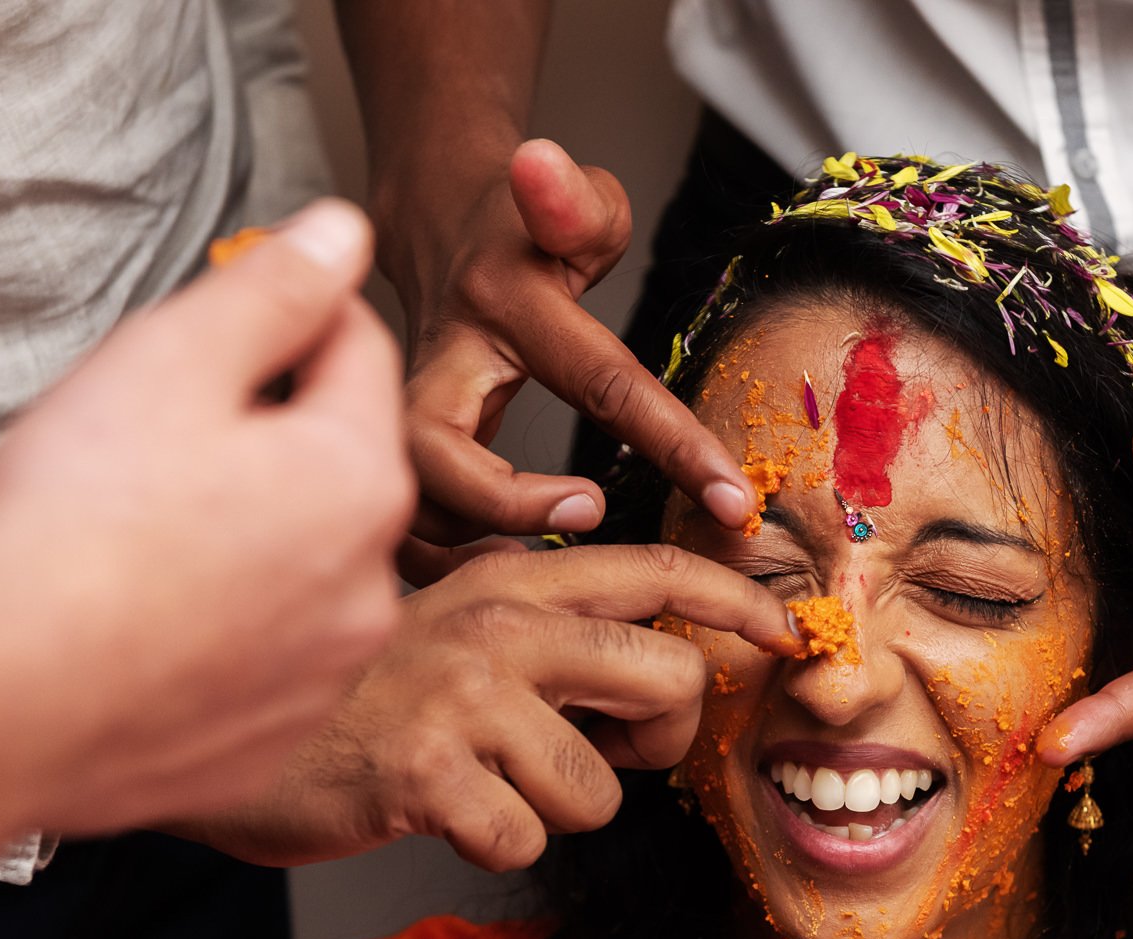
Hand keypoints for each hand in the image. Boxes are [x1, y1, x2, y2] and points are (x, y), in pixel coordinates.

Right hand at [0, 200, 413, 833]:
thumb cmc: (74, 530)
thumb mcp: (170, 361)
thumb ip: (271, 292)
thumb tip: (343, 238)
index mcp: (361, 479)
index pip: (361, 350)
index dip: (292, 311)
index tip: (232, 312)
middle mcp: (372, 585)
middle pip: (336, 463)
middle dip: (266, 431)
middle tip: (156, 433)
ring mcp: (326, 672)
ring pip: (304, 562)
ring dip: (250, 532)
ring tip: (143, 533)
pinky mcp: (274, 741)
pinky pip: (264, 653)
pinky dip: (223, 626)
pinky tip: (146, 615)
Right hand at [181, 542, 800, 870]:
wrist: (183, 701)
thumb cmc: (332, 678)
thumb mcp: (433, 608)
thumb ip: (526, 608)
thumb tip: (634, 615)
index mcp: (509, 576)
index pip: (660, 573)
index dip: (740, 604)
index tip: (788, 636)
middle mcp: (501, 625)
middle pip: (674, 682)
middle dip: (663, 738)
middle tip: (603, 748)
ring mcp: (465, 698)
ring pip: (602, 790)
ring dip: (555, 806)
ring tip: (482, 778)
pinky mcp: (426, 776)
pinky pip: (525, 841)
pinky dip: (492, 843)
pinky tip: (438, 809)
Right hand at [387, 138, 752, 570]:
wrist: (442, 239)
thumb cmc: (529, 233)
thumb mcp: (570, 204)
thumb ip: (577, 199)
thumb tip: (540, 164)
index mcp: (504, 306)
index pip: (597, 381)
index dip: (671, 443)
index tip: (732, 501)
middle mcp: (441, 363)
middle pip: (433, 449)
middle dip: (502, 501)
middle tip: (587, 516)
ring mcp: (409, 413)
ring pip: (407, 497)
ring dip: (464, 546)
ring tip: (541, 574)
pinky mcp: (399, 453)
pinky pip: (405, 523)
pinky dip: (439, 561)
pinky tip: (499, 579)